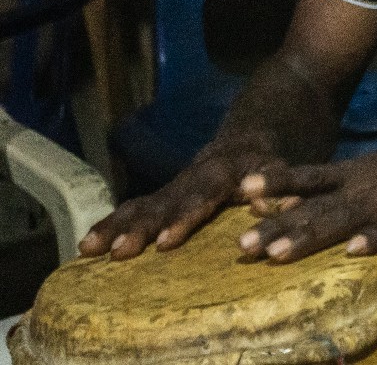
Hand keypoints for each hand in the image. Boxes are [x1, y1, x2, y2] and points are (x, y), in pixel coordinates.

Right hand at [79, 143, 280, 259]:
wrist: (252, 135)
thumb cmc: (271, 160)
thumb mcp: (281, 169)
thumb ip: (277, 185)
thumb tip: (272, 205)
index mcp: (222, 172)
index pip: (201, 197)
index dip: (183, 219)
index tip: (164, 242)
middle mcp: (192, 178)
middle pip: (163, 203)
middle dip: (140, 228)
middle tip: (120, 251)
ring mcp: (174, 186)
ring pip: (142, 204)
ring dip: (117, 227)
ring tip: (90, 249)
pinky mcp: (164, 194)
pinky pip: (134, 208)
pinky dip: (111, 224)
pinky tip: (86, 245)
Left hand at [236, 149, 376, 262]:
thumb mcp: (371, 177)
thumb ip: (334, 191)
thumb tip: (287, 205)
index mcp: (353, 172)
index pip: (307, 177)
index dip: (275, 182)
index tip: (241, 189)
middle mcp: (363, 183)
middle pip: (314, 206)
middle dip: (277, 226)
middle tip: (243, 246)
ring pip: (341, 219)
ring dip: (309, 236)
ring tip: (279, 254)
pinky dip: (373, 237)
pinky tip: (355, 250)